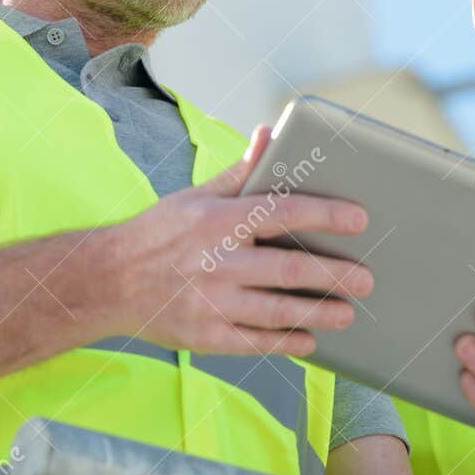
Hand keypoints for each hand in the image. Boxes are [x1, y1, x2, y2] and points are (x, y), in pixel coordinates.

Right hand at [106, 125, 371, 355]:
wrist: (106, 282)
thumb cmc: (158, 234)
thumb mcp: (195, 196)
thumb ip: (240, 172)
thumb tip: (269, 133)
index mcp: (219, 221)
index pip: (284, 213)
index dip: (325, 215)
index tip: (359, 219)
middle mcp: (218, 262)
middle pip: (290, 271)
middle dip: (336, 276)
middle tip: (368, 280)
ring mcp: (213, 303)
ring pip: (280, 312)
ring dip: (321, 313)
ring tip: (348, 313)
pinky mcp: (206, 336)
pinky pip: (257, 342)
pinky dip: (288, 342)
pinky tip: (311, 339)